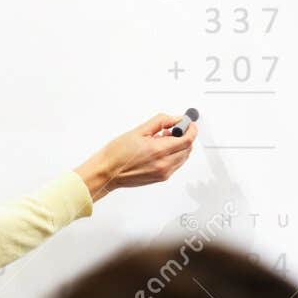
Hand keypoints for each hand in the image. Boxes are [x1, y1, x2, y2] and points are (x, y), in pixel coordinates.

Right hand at [74, 113, 197, 200]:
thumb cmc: (116, 154)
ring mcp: (163, 173)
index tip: (188, 123)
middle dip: (185, 137)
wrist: (106, 173)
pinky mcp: (160, 178)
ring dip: (179, 147)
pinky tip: (159, 151)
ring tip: (162, 140)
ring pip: (183, 157)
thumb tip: (175, 119)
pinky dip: (173, 155)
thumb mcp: (139, 131)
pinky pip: (175, 165)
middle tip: (172, 130)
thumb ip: (161, 122)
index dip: (191, 129)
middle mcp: (164, 164)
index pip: (187, 139)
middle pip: (188, 149)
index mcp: (159, 150)